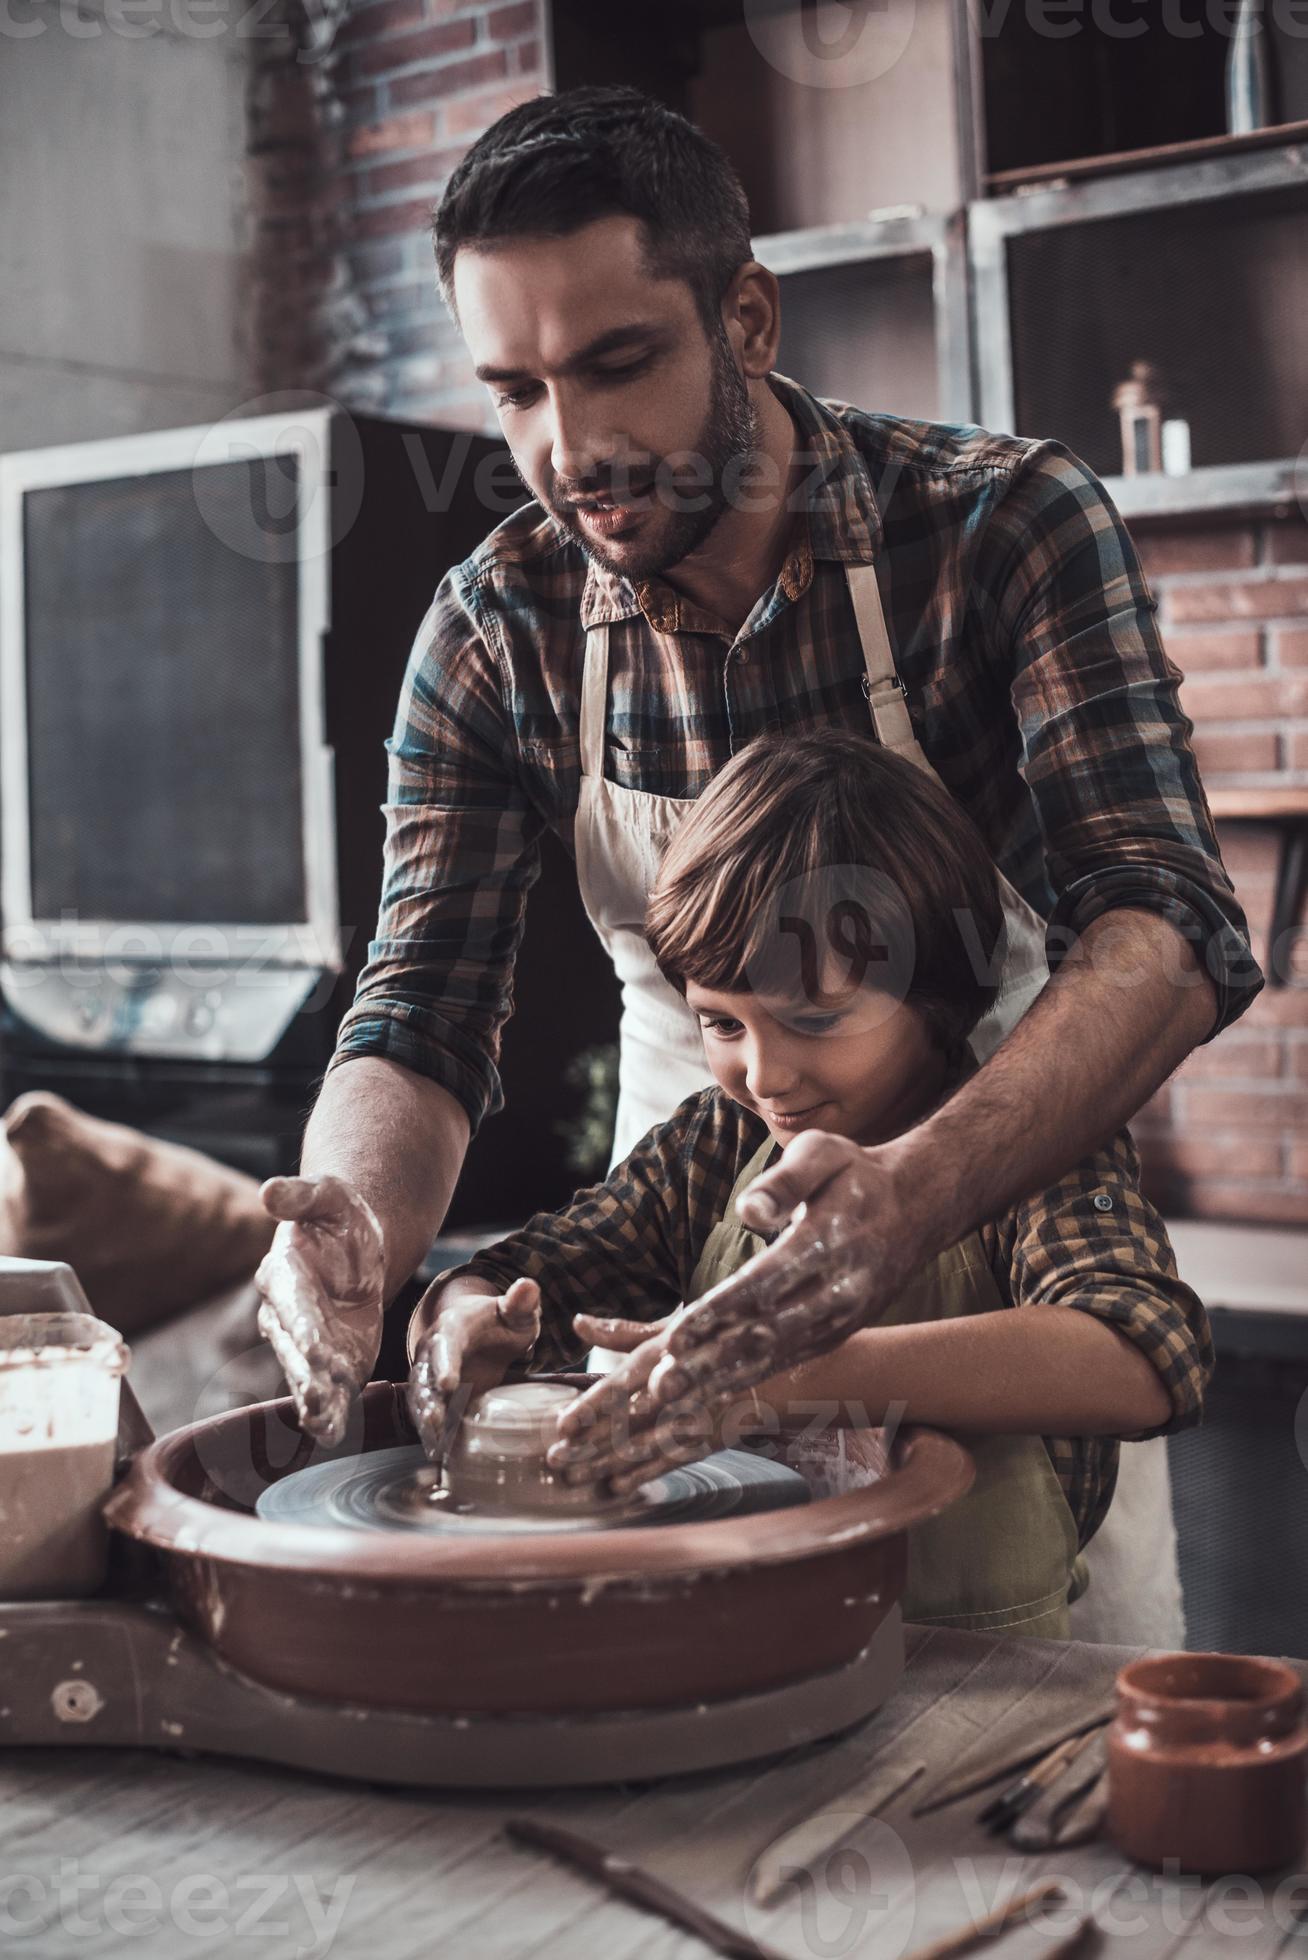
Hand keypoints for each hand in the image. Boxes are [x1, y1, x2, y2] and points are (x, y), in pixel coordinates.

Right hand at [255, 1174, 385, 1447]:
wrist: (355, 1248)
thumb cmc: (338, 1218)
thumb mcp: (329, 1197)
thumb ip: (301, 1196)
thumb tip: (269, 1191)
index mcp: (283, 1275)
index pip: (290, 1303)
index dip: (303, 1325)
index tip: (316, 1347)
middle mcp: (286, 1316)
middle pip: (294, 1348)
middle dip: (306, 1373)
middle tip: (320, 1396)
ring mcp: (307, 1345)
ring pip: (306, 1376)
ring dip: (316, 1401)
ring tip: (325, 1426)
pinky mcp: (331, 1363)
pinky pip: (329, 1390)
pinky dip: (332, 1412)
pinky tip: (334, 1434)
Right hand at [407, 1276, 540, 1463]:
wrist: (481, 1330)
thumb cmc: (501, 1320)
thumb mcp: (515, 1311)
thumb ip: (521, 1302)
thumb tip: (529, 1286)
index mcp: (453, 1328)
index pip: (446, 1344)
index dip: (445, 1363)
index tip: (448, 1383)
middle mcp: (434, 1351)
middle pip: (424, 1375)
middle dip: (428, 1399)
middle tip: (436, 1420)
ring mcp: (431, 1376)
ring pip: (422, 1399)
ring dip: (425, 1420)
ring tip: (434, 1444)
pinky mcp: (438, 1397)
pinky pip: (430, 1414)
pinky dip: (432, 1433)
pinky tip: (438, 1453)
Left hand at [549, 1131, 927, 1490]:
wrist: (917, 1206)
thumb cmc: (856, 1174)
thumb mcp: (822, 1152)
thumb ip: (785, 1180)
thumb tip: (748, 1211)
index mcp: (829, 1243)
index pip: (764, 1286)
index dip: (717, 1315)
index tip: (674, 1339)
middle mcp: (837, 1291)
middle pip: (765, 1334)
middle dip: (708, 1365)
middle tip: (657, 1389)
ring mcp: (840, 1319)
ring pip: (773, 1357)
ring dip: (719, 1382)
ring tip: (670, 1401)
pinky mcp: (837, 1333)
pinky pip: (787, 1362)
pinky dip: (745, 1381)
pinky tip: (706, 1395)